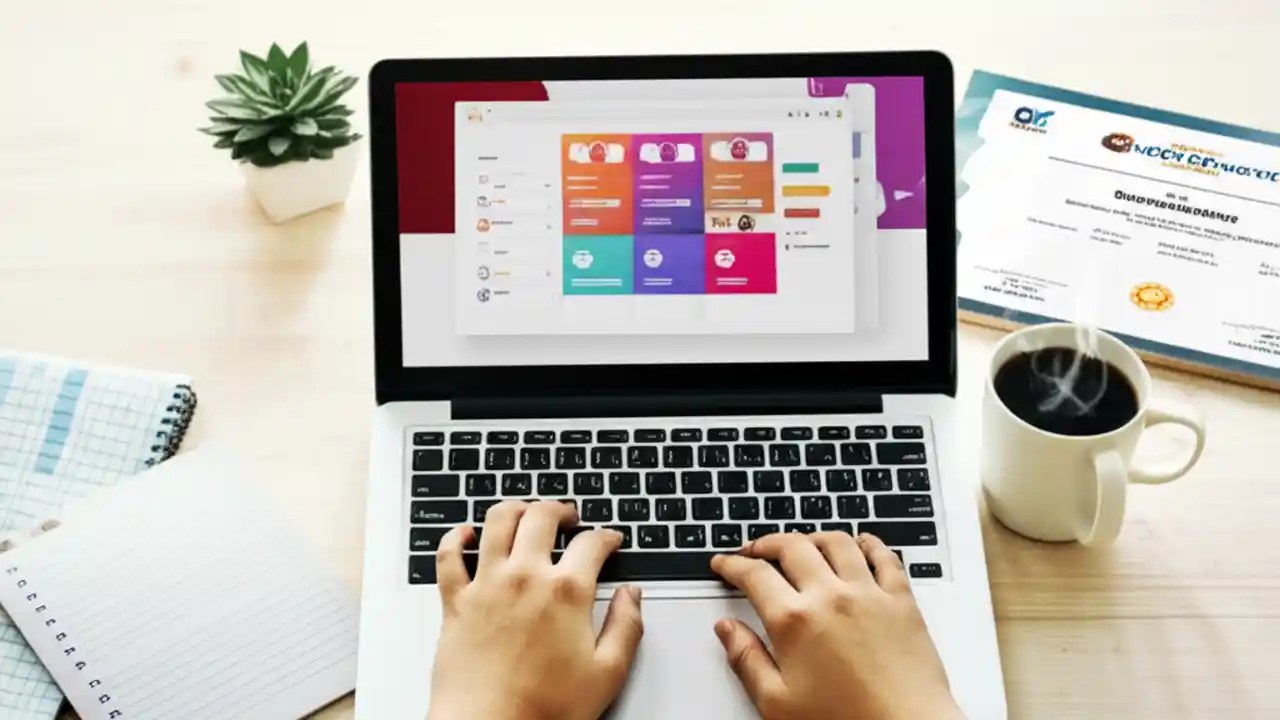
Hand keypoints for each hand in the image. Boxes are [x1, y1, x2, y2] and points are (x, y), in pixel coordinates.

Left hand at [426, 501, 643, 719]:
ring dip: (515, 508)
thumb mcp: (606, 674)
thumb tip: (632, 596)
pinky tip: (465, 534)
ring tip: (525, 512)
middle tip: (568, 516)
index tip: (610, 540)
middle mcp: (525, 578)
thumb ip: (626, 627)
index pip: (592, 543)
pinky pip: (448, 556)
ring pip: (497, 521)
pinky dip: (455, 538)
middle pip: (542, 517)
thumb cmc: (544, 710)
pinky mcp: (455, 602)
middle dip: (560, 509)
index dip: (606, 536)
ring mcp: (486, 585)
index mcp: (566, 593)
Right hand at [710, 532, 961, 719]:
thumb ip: (747, 660)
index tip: (724, 564)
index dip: (732, 565)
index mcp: (795, 622)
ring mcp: (869, 594)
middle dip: (766, 543)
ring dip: (813, 537)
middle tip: (755, 550)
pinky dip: (870, 543)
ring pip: (837, 542)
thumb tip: (727, 630)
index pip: (754, 575)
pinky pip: (885, 557)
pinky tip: (862, 543)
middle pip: (792, 547)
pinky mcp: (902, 602)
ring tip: (802, 543)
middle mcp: (831, 597)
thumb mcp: (777, 703)